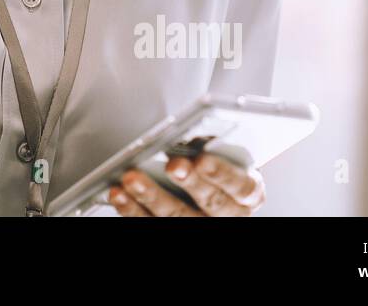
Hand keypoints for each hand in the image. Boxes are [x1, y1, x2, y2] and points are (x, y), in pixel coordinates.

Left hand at [106, 153, 264, 216]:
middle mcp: (228, 215)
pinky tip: (119, 194)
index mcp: (248, 193)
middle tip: (172, 166)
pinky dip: (132, 210)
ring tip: (131, 178)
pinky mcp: (173, 230)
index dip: (222, 173)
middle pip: (209, 203)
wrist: (205, 183)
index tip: (202, 159)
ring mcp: (200, 225)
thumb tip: (183, 138)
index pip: (241, 187)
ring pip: (177, 218)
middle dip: (189, 183)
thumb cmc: (213, 161)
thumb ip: (208, 144)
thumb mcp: (220, 151)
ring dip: (151, 197)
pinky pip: (150, 224)